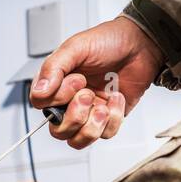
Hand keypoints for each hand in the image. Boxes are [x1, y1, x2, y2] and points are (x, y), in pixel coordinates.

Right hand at [29, 16, 164, 148]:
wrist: (141, 44)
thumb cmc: (108, 41)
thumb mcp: (76, 47)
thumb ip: (54, 68)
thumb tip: (39, 91)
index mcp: (57, 83)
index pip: (41, 105)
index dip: (57, 99)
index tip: (77, 80)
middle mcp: (70, 101)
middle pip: (58, 131)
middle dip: (75, 116)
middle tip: (88, 94)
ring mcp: (89, 112)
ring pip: (79, 140)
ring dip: (92, 124)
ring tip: (104, 105)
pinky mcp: (108, 119)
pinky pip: (105, 134)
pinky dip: (113, 118)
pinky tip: (116, 98)